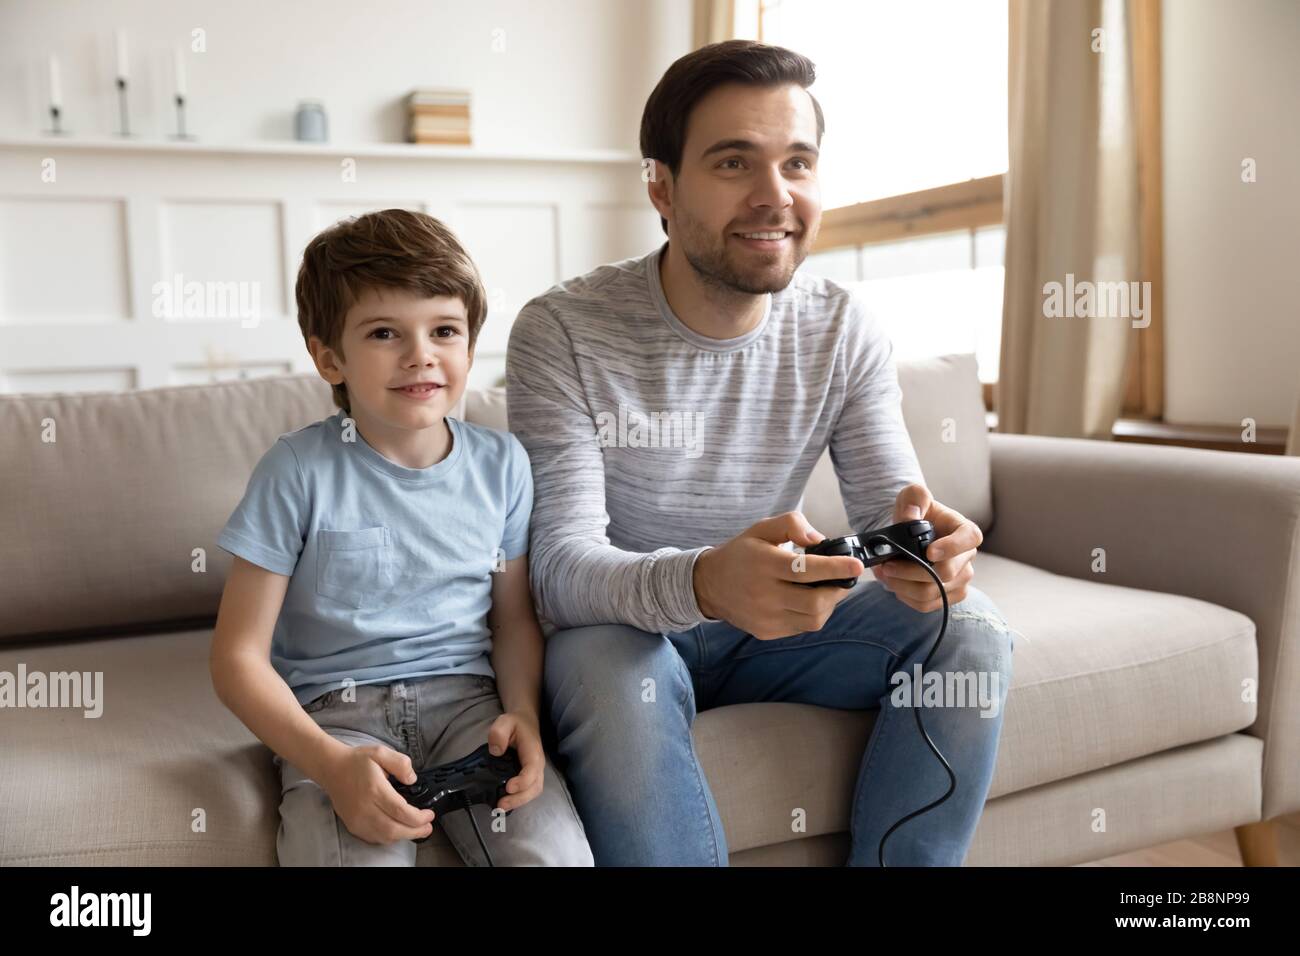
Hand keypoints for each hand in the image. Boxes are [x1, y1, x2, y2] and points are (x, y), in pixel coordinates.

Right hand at [318, 744, 434, 844]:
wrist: (331, 768)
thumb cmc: (357, 761)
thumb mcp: (381, 752)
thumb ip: (401, 763)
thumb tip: (412, 779)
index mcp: (375, 789)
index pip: (401, 811)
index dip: (418, 817)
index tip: (429, 814)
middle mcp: (365, 808)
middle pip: (394, 829)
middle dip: (415, 831)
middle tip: (428, 827)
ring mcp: (357, 819)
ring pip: (385, 837)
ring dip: (403, 836)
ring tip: (417, 829)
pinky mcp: (352, 825)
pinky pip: (374, 838)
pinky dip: (389, 837)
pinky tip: (398, 830)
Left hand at [487, 711, 544, 811]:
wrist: (525, 722)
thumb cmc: (515, 723)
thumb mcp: (504, 721)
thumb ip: (499, 733)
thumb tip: (496, 751)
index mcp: (532, 752)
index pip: (532, 770)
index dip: (523, 782)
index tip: (509, 787)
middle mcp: (537, 764)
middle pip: (535, 787)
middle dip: (520, 799)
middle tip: (502, 804)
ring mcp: (535, 772)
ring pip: (533, 792)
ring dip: (519, 802)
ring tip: (501, 806)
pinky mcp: (529, 776)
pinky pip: (528, 791)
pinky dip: (518, 799)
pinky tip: (505, 801)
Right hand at [693, 511, 865, 640]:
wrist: (709, 585)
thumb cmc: (742, 553)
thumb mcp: (762, 528)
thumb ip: (792, 525)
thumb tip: (820, 539)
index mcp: (765, 564)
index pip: (806, 570)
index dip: (835, 568)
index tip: (856, 565)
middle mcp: (764, 594)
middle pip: (815, 601)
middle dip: (838, 590)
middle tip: (844, 579)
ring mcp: (765, 617)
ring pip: (813, 619)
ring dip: (829, 605)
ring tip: (827, 590)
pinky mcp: (767, 631)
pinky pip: (801, 627)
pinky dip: (813, 615)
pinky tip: (808, 601)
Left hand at [871, 483, 980, 612]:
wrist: (909, 531)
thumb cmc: (916, 511)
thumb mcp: (913, 496)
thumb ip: (914, 499)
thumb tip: (910, 517)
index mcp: (965, 531)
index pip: (970, 540)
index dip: (952, 548)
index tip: (929, 551)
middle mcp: (967, 558)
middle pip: (946, 574)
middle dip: (911, 571)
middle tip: (887, 565)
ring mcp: (959, 580)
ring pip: (933, 593)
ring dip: (903, 586)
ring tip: (884, 573)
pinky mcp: (947, 596)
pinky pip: (926, 605)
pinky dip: (905, 596)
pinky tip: (893, 583)